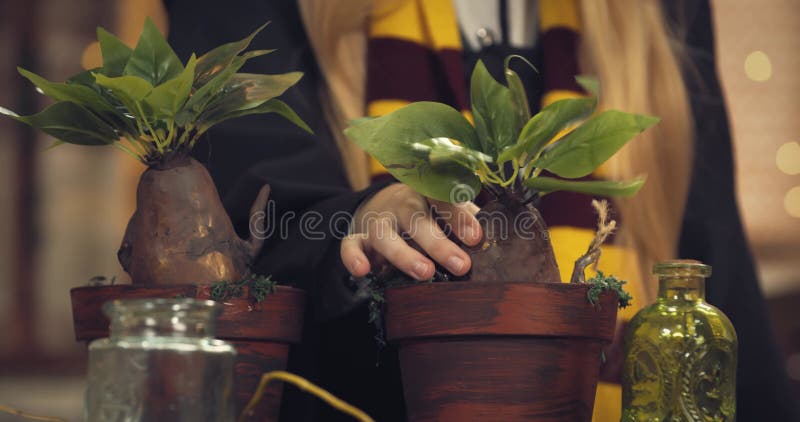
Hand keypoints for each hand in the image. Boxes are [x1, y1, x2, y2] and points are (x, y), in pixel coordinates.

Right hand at [341, 183, 481, 280]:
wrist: (378, 206)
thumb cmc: (424, 213)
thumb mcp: (444, 212)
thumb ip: (466, 223)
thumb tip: (500, 242)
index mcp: (428, 193)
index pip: (444, 201)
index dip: (460, 218)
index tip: (477, 238)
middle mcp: (401, 204)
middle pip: (417, 219)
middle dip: (439, 243)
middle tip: (461, 265)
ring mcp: (377, 220)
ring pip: (386, 235)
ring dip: (404, 254)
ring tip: (424, 273)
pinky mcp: (357, 237)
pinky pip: (350, 246)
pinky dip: (354, 258)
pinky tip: (363, 272)